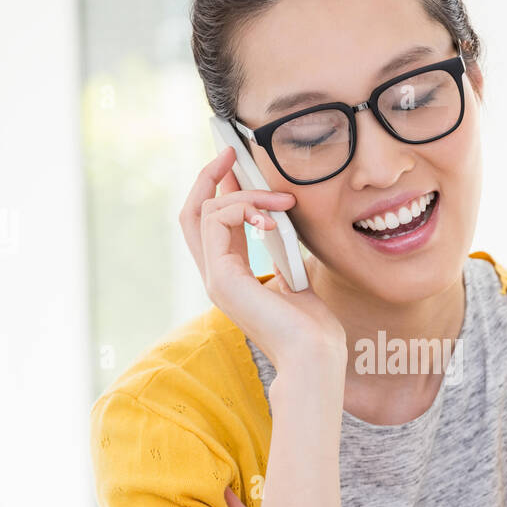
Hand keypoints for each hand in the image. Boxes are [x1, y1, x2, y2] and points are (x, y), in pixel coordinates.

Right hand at [179, 146, 347, 374]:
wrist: (315, 355)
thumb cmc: (313, 326)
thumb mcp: (295, 276)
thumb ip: (281, 249)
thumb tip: (280, 217)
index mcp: (231, 275)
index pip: (210, 223)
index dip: (219, 189)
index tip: (236, 162)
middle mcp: (215, 275)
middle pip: (191, 213)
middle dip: (209, 177)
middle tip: (231, 151)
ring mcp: (214, 278)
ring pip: (205, 211)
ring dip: (245, 194)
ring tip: (282, 201)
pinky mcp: (221, 277)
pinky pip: (216, 221)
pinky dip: (243, 208)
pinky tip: (272, 218)